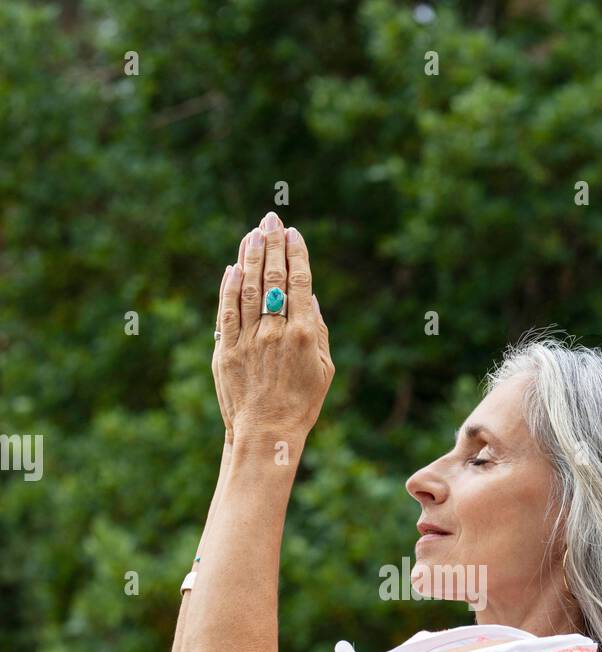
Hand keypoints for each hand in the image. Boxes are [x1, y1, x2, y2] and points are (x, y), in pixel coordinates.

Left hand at [212, 212, 333, 443]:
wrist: (266, 433)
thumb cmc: (301, 404)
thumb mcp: (323, 370)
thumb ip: (318, 330)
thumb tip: (310, 297)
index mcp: (304, 335)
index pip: (301, 283)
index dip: (297, 254)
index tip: (294, 233)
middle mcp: (276, 332)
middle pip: (274, 278)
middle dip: (273, 244)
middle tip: (271, 218)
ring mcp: (249, 340)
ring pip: (248, 289)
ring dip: (251, 257)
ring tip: (253, 233)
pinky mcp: (227, 351)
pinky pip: (227, 312)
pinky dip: (229, 287)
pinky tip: (233, 267)